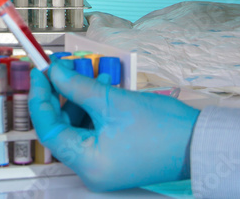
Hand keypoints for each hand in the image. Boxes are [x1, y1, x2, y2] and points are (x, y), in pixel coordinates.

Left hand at [29, 61, 198, 191]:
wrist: (199, 144)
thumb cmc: (162, 129)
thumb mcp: (112, 101)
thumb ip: (77, 86)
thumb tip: (53, 72)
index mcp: (88, 163)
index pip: (48, 130)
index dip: (40, 98)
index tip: (40, 73)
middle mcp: (91, 169)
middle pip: (61, 129)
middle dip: (60, 96)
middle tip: (59, 68)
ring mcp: (103, 164)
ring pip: (76, 127)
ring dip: (78, 99)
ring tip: (89, 74)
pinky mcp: (113, 156)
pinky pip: (93, 130)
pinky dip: (93, 108)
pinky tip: (103, 87)